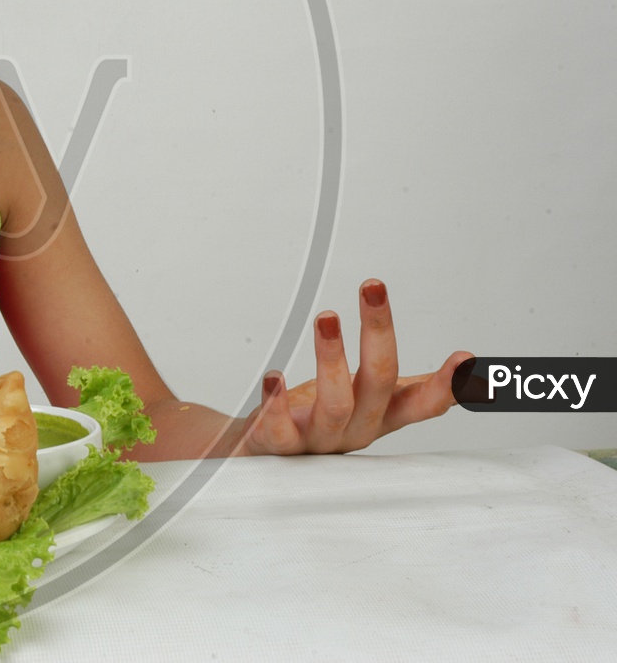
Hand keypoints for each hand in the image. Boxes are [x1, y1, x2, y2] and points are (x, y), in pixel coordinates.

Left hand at [236, 279, 471, 455]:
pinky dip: (276, 402)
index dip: (445, 385)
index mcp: (380, 414)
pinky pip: (281, 430)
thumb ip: (415, 386)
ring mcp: (319, 440)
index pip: (421, 401)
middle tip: (373, 289)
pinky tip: (274, 376)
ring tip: (327, 318)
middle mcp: (355, 428)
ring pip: (335, 404)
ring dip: (332, 358)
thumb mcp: (373, 400)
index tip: (466, 360)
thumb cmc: (320, 418)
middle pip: (377, 383)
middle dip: (378, 333)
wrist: (267, 451)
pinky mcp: (281, 446)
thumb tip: (473, 368)